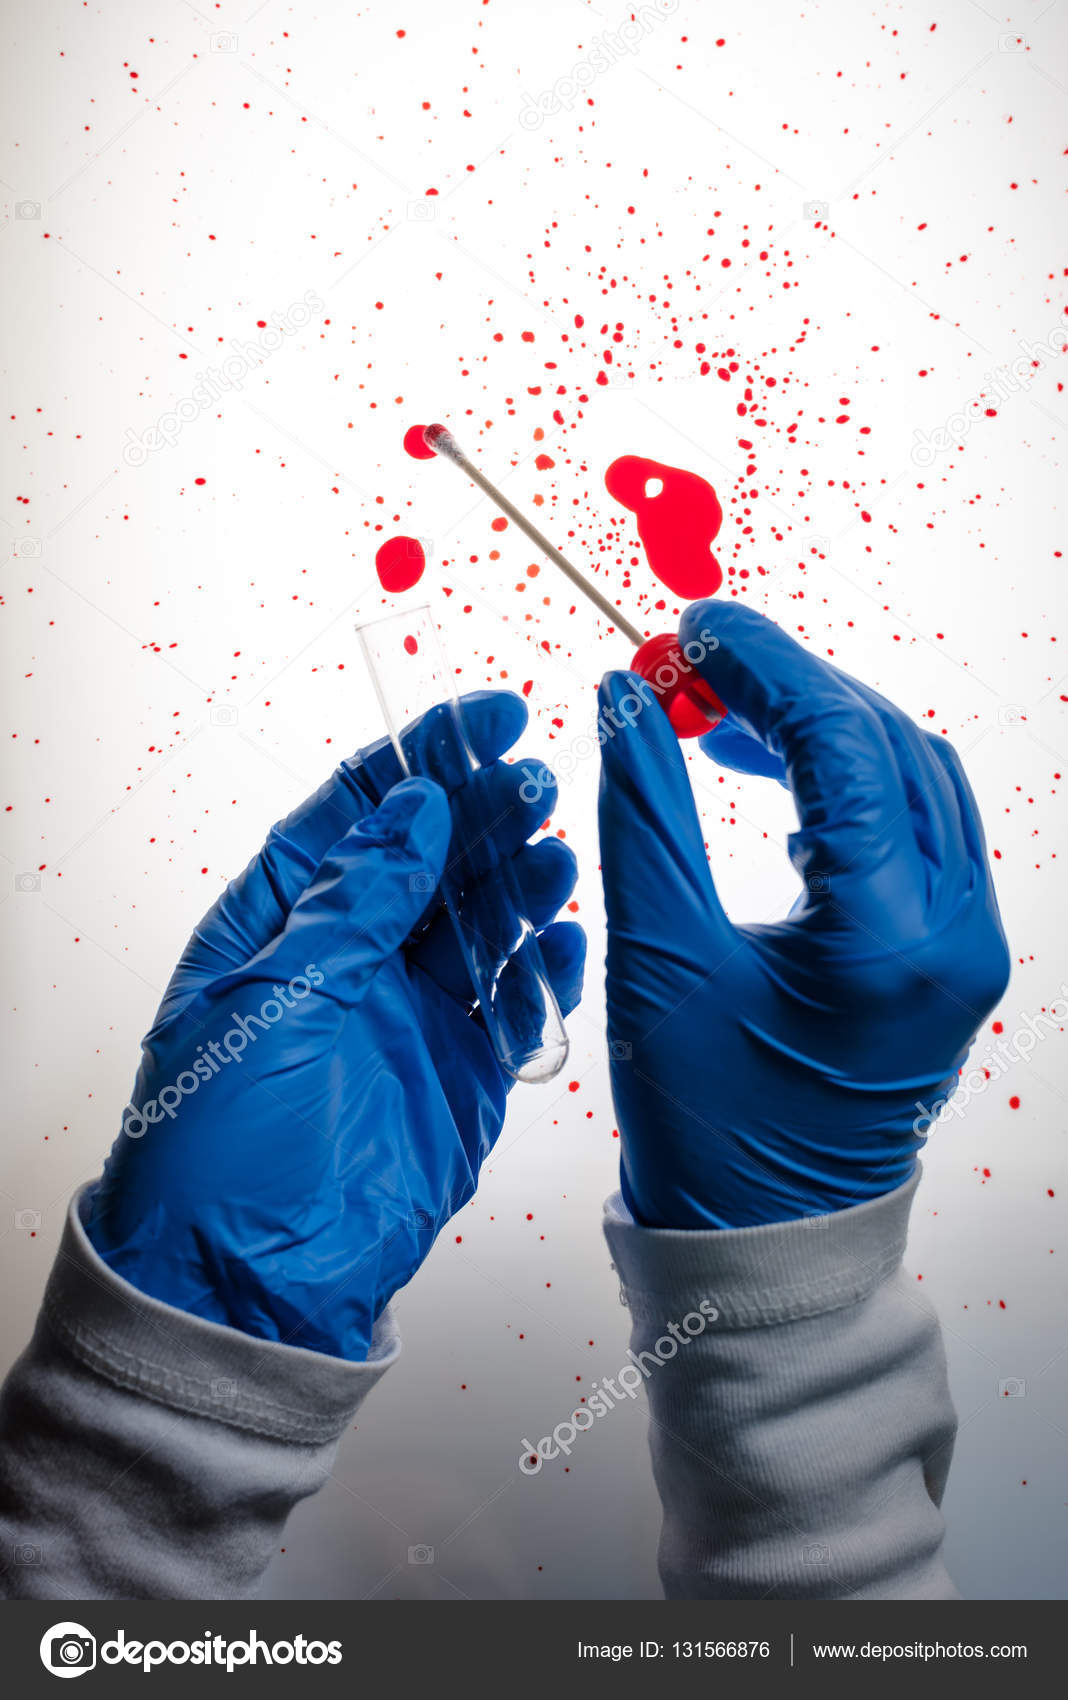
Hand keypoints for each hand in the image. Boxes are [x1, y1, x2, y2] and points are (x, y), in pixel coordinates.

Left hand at [86, 693, 584, 1357]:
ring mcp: (408, 1018)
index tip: (490, 718)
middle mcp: (349, 959)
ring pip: (481, 925)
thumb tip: (415, 805)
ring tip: (555, 860)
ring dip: (521, 886)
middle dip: (485, 815)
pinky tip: (566, 946)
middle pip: (432, 859)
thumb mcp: (276, 993)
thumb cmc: (224, 1138)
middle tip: (535, 786)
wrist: (248, 1286)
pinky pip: (514, 1006)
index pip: (359, 811)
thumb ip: (357, 897)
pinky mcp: (461, 1078)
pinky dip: (545, 975)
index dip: (424, 759)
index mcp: (281, 922)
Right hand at [597, 602, 1009, 1228]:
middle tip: (690, 663)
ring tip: (719, 715)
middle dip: (788, 686)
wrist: (766, 1244)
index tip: (688, 624)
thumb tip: (629, 695)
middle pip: (889, 744)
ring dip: (820, 727)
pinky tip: (773, 775)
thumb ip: (645, 814)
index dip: (762, 663)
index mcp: (893, 940)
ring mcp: (966, 945)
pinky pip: (914, 827)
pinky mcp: (949, 955)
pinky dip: (846, 781)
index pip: (843, 742)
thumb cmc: (706, 1131)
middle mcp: (957, 934)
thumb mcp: (657, 965)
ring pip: (910, 776)